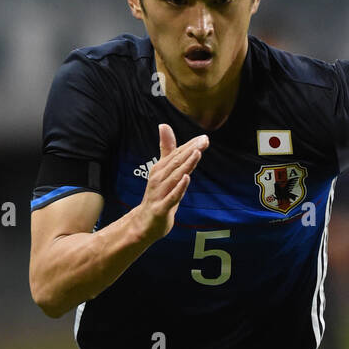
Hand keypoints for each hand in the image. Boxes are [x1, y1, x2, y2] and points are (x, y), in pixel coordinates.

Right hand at [136, 124, 208, 241]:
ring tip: (197, 153)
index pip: (177, 154)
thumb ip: (167, 150)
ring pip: (175, 177)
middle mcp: (158, 178)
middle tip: (204, 140)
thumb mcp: (163, 171)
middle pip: (177, 162)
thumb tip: (164, 125)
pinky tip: (187, 178)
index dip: (190, 145)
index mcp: (160, 169)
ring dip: (186, 165)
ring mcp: (159, 193)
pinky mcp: (161, 208)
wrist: (144, 223)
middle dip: (191, 151)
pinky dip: (179, 187)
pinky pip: (172, 197)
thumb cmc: (157, 195)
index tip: (204, 137)